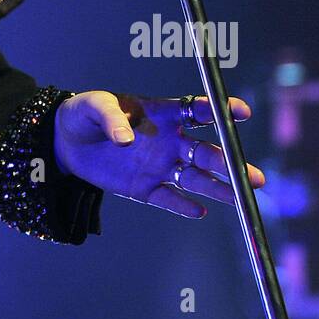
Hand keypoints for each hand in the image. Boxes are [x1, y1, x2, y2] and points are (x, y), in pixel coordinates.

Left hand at [53, 90, 265, 217]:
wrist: (66, 141)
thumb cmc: (85, 113)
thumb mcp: (94, 106)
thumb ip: (111, 118)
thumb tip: (126, 139)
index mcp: (162, 113)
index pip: (198, 111)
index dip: (220, 110)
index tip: (241, 112)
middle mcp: (169, 141)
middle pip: (206, 152)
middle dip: (230, 162)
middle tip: (251, 176)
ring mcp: (159, 166)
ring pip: (195, 178)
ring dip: (219, 188)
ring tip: (241, 198)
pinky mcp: (144, 188)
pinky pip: (168, 199)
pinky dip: (182, 206)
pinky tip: (199, 211)